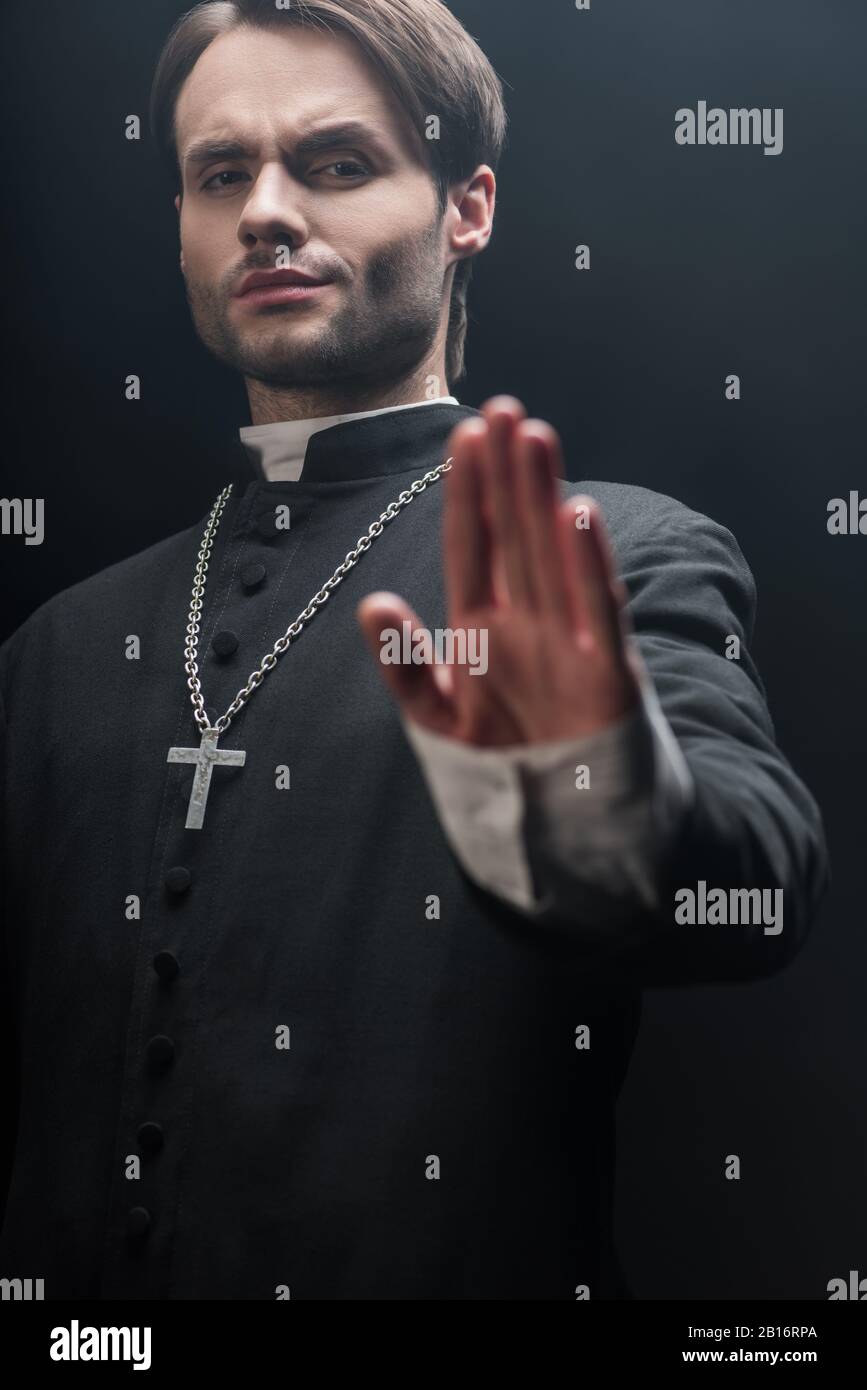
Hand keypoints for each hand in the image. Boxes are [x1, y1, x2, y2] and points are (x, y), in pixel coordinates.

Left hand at [356, 396, 645, 746]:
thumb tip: (372, 604)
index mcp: (485, 630)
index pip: (472, 546)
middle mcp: (528, 626)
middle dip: (505, 474)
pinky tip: (578, 515)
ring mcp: (569, 646)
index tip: (465, 436)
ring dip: (541, 499)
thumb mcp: (438, 719)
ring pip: (551, 558)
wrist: (570, 829)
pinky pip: (596, 614)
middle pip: (514, 536)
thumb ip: (404, 666)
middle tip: (501, 409)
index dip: (467, 492)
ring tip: (532, 437)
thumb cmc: (505, 766)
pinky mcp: (607, 678)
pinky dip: (588, 568)